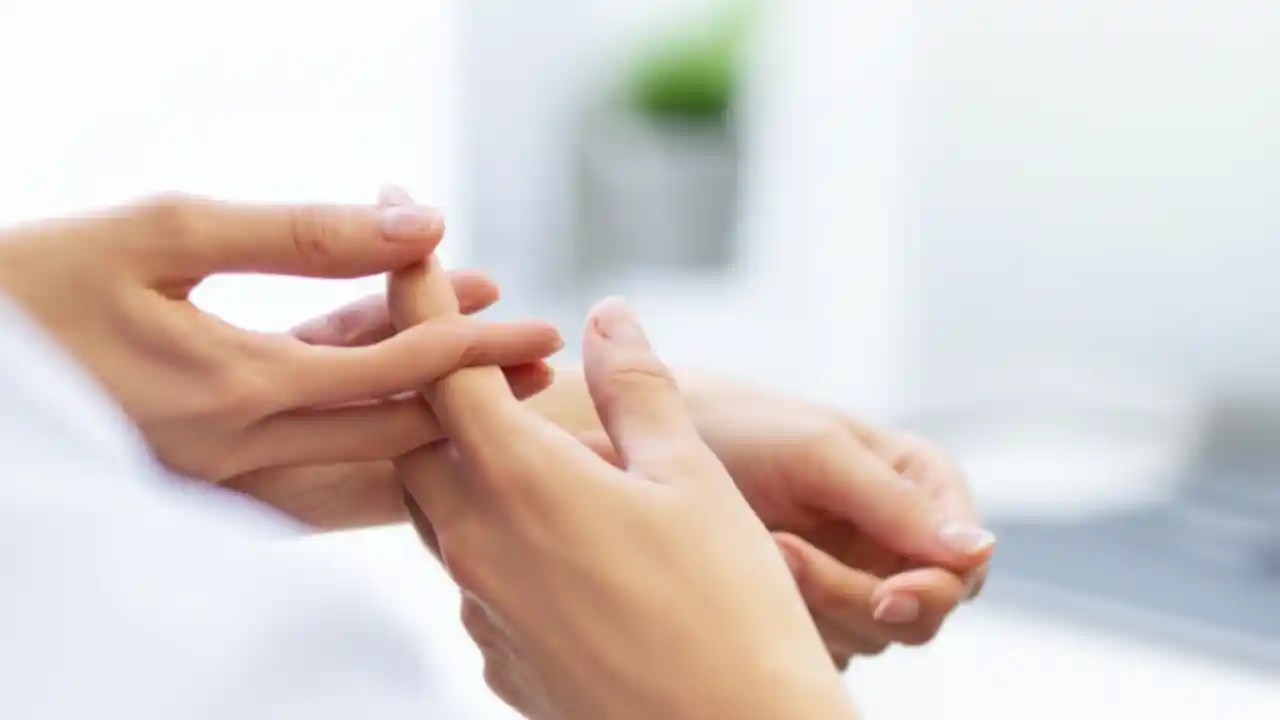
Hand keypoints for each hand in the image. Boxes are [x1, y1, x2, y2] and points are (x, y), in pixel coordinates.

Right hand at [0, 193, 561, 480]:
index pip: (391, 376)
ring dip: (427, 417)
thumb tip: (419, 220)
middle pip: (393, 432)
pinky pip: (307, 454)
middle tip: (542, 367)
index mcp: (235, 393)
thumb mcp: (166, 230)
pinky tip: (390, 365)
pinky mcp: (205, 473)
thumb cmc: (38, 284)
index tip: (536, 326)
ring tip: (494, 380)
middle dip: (472, 398)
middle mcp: (238, 454)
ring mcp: (221, 477)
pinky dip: (359, 416)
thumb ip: (299, 232)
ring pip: (356, 455)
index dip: (470, 347)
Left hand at [393, 260, 855, 719]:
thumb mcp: (692, 477)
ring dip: (469, 467)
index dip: (418, 293)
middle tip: (490, 361)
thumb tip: (607, 315)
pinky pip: (474, 579)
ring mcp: (479, 611)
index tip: (399, 232)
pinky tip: (565, 548)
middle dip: (441, 389)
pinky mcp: (499, 661)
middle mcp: (474, 546)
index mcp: (518, 483)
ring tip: (535, 453)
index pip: (440, 362)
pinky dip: (498, 540)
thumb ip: (637, 387)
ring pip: (442, 511)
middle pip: (421, 439)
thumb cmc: (728, 608)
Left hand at [680, 379, 991, 663]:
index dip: (934, 585)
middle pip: (922, 610)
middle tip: (787, 558)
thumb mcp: (817, 451)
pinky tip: (751, 582)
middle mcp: (897, 534)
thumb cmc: (739, 428)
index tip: (884, 595)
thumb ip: (894, 501)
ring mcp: (856, 576)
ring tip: (757, 548)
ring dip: (812, 605)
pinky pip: (825, 648)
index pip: (964, 560)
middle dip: (855, 595)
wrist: (649, 447)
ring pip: (872, 635)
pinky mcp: (813, 609)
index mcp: (919, 483)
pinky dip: (790, 626)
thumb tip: (978, 549)